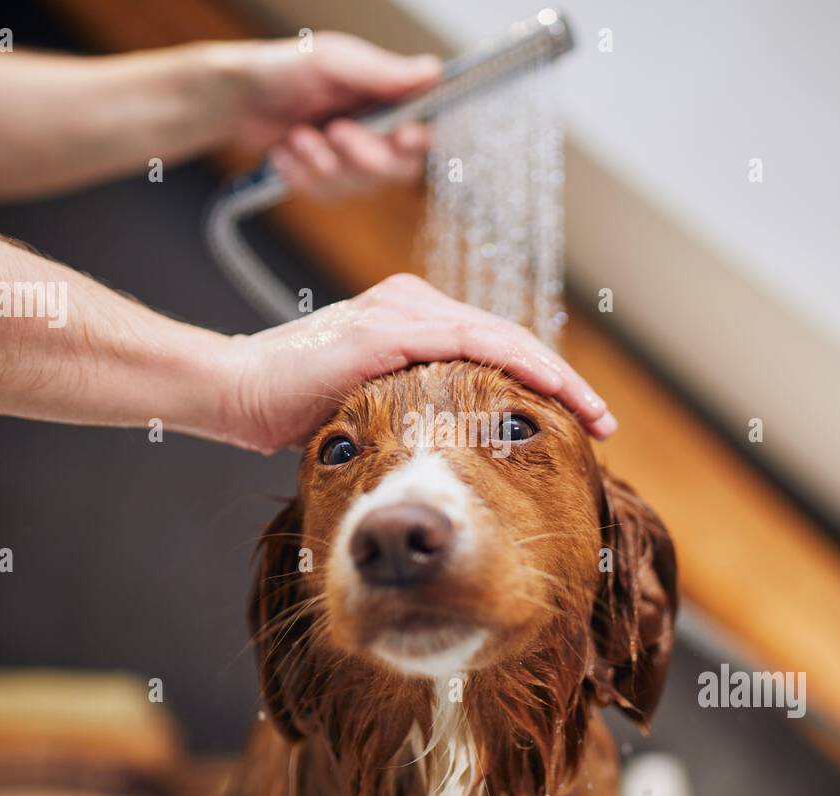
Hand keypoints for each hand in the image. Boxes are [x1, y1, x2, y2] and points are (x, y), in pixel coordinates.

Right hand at [228, 274, 616, 453]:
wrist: (235, 391)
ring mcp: (404, 312)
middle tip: (604, 421)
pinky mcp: (391, 329)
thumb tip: (452, 446)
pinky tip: (552, 389)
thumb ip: (412, 407)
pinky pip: (472, 344)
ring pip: (502, 338)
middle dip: (563, 382)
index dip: (540, 380)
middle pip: (508, 339)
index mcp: (410, 318)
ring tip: (594, 414)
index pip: (492, 347)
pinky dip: (518, 366)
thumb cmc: (292, 406)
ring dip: (556, 377)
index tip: (577, 418)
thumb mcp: (368, 405)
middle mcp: (413, 304)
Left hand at [230, 33, 439, 200]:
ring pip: (360, 187)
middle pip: (400, 170)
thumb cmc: (286, 70)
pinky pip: (328, 197)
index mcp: (390, 100)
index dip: (420, 140)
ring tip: (297, 134)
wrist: (238, 100)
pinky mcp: (330, 184)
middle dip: (364, 155)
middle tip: (336, 130)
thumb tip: (433, 72)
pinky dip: (302, 175)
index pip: (426, 130)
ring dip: (322, 162)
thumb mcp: (332, 61)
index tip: (403, 136)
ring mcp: (355, 163)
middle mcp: (380, 134)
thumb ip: (381, 73)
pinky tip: (285, 152)